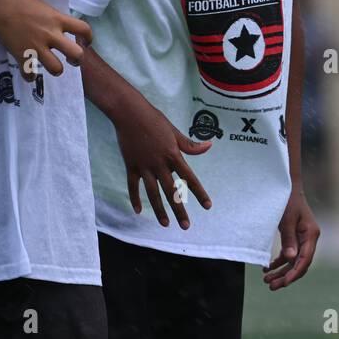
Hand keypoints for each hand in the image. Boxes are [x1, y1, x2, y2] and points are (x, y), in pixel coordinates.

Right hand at [0, 0, 89, 81]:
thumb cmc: (19, 3)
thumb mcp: (44, 7)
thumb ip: (55, 19)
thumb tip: (62, 28)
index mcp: (57, 19)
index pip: (83, 29)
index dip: (89, 38)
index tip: (85, 42)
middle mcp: (50, 34)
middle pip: (76, 54)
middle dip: (76, 60)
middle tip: (71, 60)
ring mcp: (37, 46)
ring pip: (56, 69)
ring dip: (56, 69)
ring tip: (51, 66)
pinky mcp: (22, 56)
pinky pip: (30, 75)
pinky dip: (30, 76)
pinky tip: (28, 70)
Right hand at [112, 97, 211, 228]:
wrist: (129, 113)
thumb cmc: (154, 120)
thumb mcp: (174, 131)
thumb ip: (190, 144)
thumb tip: (209, 146)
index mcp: (173, 155)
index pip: (189, 178)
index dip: (199, 193)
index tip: (208, 206)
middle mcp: (159, 163)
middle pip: (171, 191)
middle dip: (179, 210)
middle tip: (186, 226)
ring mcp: (144, 166)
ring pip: (152, 193)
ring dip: (159, 210)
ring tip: (165, 224)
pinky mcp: (131, 165)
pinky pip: (133, 186)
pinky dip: (135, 198)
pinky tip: (139, 211)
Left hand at [263, 190, 319, 289]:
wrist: (288, 187)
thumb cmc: (287, 201)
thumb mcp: (286, 219)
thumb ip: (289, 239)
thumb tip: (290, 258)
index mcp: (311, 235)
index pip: (305, 259)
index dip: (294, 273)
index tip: (284, 283)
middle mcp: (309, 239)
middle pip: (300, 264)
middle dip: (286, 277)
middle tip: (270, 286)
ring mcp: (303, 239)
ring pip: (293, 262)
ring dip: (281, 272)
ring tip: (266, 280)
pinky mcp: (296, 238)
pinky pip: (289, 255)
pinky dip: (279, 262)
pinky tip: (267, 268)